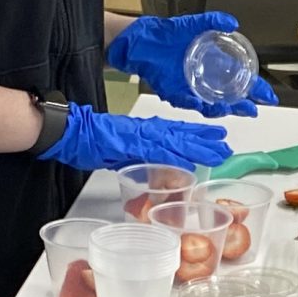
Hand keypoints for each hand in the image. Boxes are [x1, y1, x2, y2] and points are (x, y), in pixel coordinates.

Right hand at [37, 102, 230, 172]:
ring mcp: (140, 136)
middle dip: (205, 140)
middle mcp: (146, 129)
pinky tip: (189, 162)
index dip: (198, 133)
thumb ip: (136, 156)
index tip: (216, 136)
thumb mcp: (119, 150)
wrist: (71, 131)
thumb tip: (149, 167)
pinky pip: (158, 152)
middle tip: (227, 144)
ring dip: (198, 147)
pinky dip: (175, 157)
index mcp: (144, 130)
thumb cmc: (89, 140)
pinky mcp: (132, 144)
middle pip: (182, 134)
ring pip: (176, 141)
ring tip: (219, 151)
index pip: (176, 130)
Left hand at [106, 12, 277, 116]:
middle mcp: (203, 80)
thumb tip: (232, 22)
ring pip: (211, 106)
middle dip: (244, 105)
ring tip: (236, 107)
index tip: (267, 95)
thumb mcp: (195, 24)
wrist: (144, 39)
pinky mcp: (174, 92)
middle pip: (230, 99)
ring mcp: (190, 88)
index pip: (240, 81)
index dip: (255, 89)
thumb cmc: (167, 33)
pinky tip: (209, 106)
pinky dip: (199, 105)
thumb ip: (214, 21)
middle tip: (254, 107)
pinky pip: (188, 103)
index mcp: (212, 65)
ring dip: (225, 109)